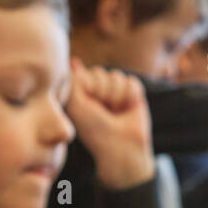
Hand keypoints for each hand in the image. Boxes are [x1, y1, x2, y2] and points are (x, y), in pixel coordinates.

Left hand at [66, 59, 153, 188]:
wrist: (121, 146)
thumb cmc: (95, 129)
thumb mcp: (77, 106)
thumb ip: (73, 81)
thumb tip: (74, 61)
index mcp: (82, 93)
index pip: (84, 73)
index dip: (89, 87)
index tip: (90, 105)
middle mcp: (99, 90)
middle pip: (101, 72)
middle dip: (103, 92)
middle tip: (104, 111)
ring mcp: (116, 91)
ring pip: (117, 76)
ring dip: (116, 96)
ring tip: (116, 112)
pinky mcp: (134, 94)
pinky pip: (132, 81)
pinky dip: (130, 96)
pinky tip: (128, 109)